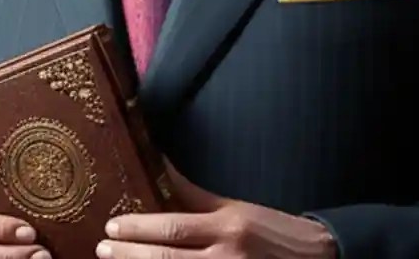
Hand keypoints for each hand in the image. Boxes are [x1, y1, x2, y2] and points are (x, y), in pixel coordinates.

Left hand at [97, 162, 336, 258]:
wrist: (317, 258)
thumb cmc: (273, 232)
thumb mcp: (236, 208)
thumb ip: (195, 195)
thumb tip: (162, 169)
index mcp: (228, 227)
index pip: (173, 227)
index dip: (138, 228)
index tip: (112, 226)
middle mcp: (227, 257)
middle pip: (167, 258)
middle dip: (130, 256)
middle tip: (102, 249)